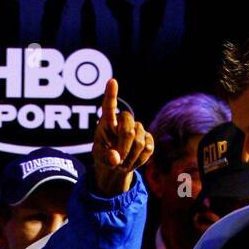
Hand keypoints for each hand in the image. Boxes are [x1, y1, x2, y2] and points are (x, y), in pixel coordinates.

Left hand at [91, 78, 153, 196]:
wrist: (117, 166)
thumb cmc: (105, 157)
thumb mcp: (99, 158)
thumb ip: (105, 157)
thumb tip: (115, 159)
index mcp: (107, 121)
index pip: (109, 106)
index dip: (111, 94)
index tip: (112, 81)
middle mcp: (124, 120)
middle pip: (128, 128)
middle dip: (124, 146)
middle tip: (118, 159)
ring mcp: (138, 128)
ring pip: (139, 141)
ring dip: (130, 157)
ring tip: (122, 163)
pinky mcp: (148, 138)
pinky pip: (148, 149)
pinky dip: (139, 160)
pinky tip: (132, 161)